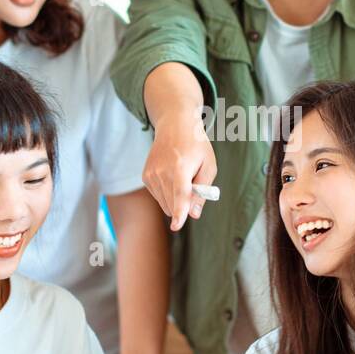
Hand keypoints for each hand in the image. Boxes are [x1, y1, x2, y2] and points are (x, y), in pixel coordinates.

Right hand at [143, 114, 216, 230]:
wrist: (174, 127)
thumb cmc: (196, 147)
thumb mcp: (209, 165)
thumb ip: (203, 191)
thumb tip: (194, 215)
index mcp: (180, 167)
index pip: (180, 194)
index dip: (180, 212)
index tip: (176, 226)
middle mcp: (162, 171)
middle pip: (173, 204)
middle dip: (184, 205)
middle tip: (192, 184)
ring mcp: (151, 174)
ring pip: (165, 204)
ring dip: (176, 200)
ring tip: (182, 177)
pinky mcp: (145, 176)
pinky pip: (159, 197)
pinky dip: (167, 194)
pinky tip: (172, 176)